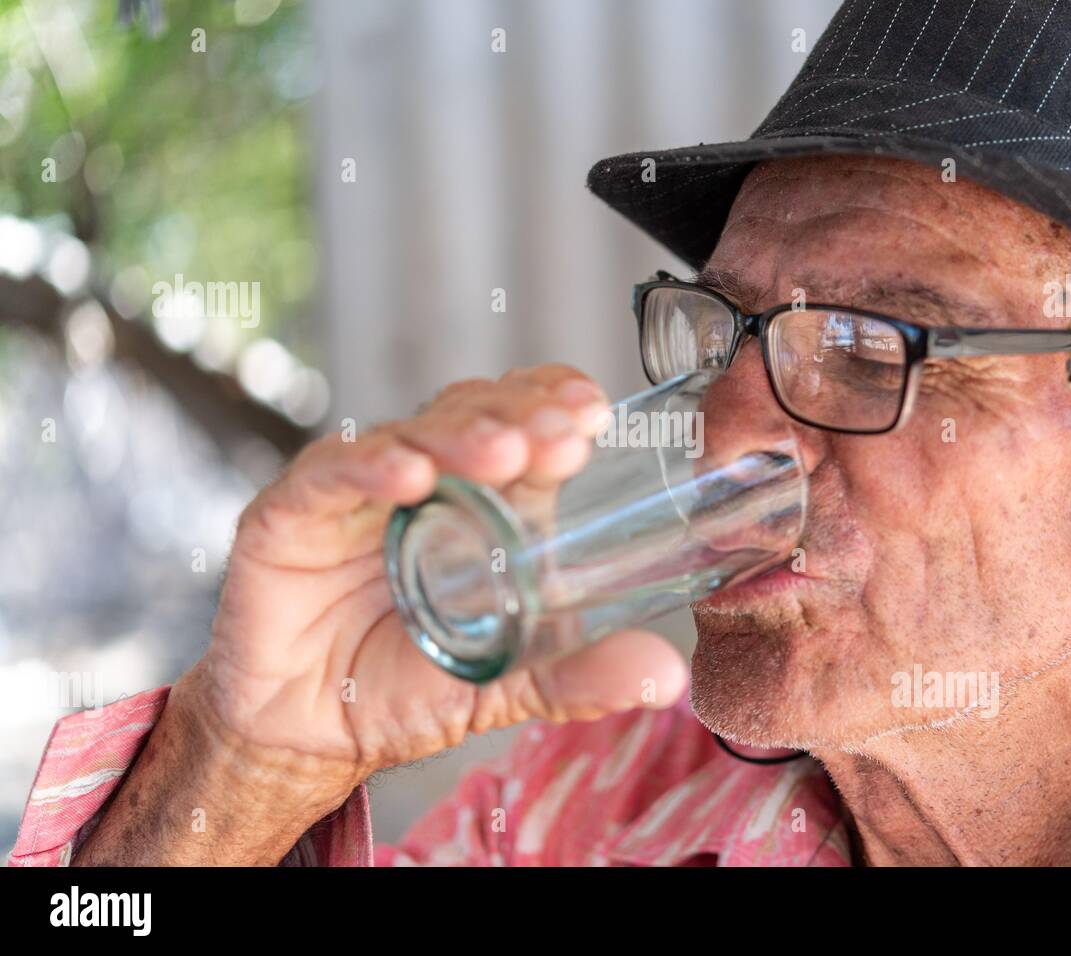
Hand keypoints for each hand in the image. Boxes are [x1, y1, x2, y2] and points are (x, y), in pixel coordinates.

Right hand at [195, 364, 687, 784]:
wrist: (311, 734)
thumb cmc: (408, 690)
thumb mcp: (508, 683)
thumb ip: (580, 676)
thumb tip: (667, 676)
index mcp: (482, 501)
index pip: (523, 424)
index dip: (556, 407)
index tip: (596, 415)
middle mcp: (425, 480)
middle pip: (474, 414)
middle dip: (522, 415)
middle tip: (563, 432)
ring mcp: (359, 491)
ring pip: (410, 432)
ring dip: (460, 434)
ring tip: (503, 451)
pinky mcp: (291, 514)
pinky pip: (328, 477)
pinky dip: (368, 467)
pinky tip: (409, 474)